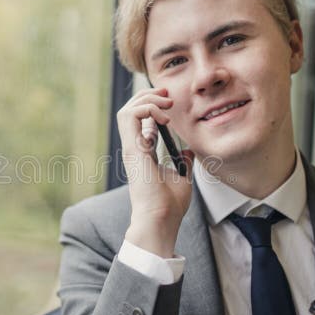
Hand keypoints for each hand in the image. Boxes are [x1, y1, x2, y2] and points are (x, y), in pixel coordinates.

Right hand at [117, 87, 192, 257]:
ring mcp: (131, 148)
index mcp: (143, 153)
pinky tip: (163, 117)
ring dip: (146, 100)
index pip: (141, 122)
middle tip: (167, 96)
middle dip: (148, 96)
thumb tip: (187, 151)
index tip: (171, 108)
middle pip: (130, 111)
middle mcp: (134, 148)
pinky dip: (146, 108)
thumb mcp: (182, 178)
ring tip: (165, 103)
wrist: (161, 219)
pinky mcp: (132, 149)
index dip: (154, 108)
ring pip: (126, 110)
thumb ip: (182, 162)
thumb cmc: (169, 206)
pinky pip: (130, 116)